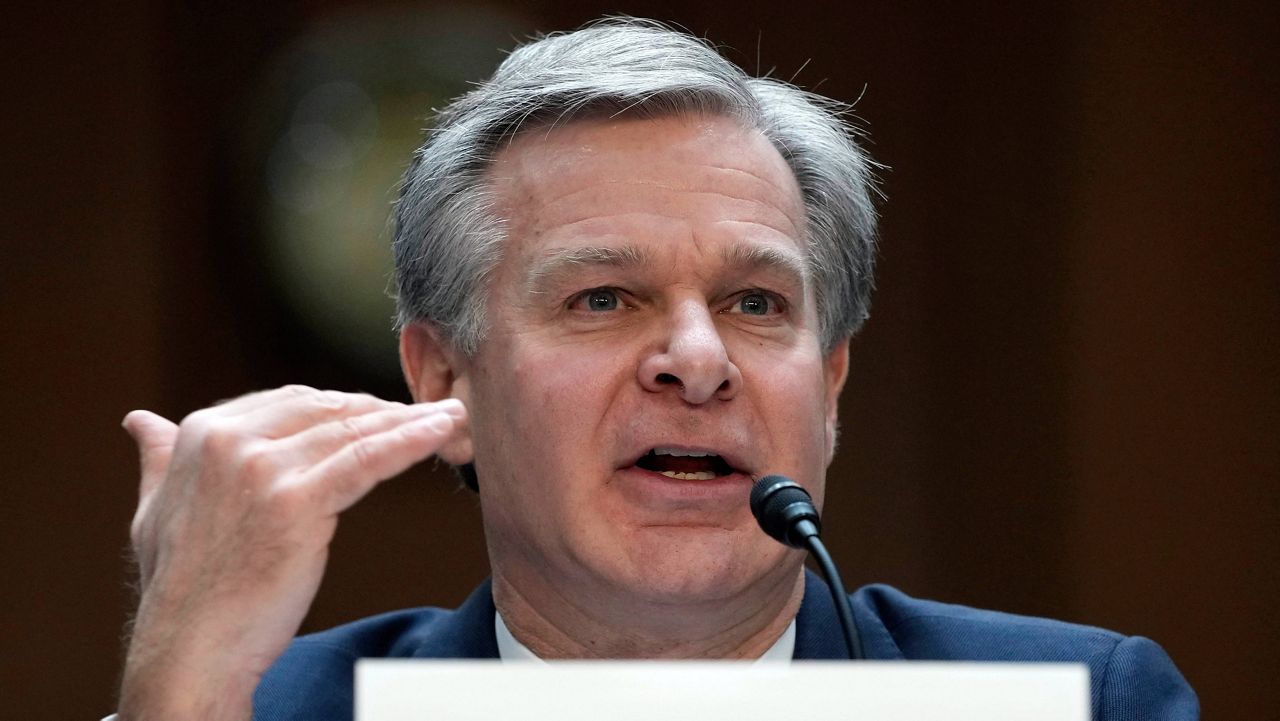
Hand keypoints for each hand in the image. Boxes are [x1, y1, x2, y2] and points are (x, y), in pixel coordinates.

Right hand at [117, 386, 466, 720]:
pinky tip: (442, 432)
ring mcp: (263, 468)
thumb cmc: (182, 586)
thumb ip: (159, 459)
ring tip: (452, 418)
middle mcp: (229, 439)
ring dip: (409, 422)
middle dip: (382, 413)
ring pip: (354, 432)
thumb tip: (140, 420)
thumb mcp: (154, 510)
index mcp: (201, 432)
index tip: (382, 414)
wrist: (192, 648)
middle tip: (426, 416)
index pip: (293, 402)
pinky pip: (368, 460)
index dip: (345, 408)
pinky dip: (411, 441)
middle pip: (328, 411)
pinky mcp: (298, 501)